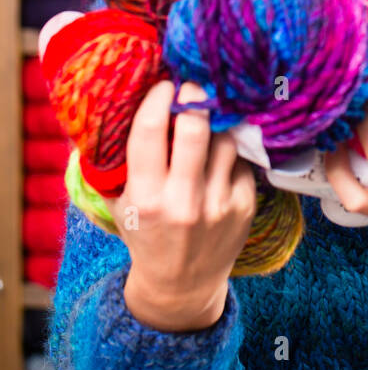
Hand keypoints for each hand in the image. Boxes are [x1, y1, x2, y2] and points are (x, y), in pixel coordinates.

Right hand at [102, 79, 257, 332]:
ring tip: (209, 119)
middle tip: (194, 85)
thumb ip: (120, 163)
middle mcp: (183, 201)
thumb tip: (125, 105)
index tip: (164, 84)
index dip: (158, 99)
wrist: (180, 285)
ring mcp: (218, 205)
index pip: (150, 132)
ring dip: (217, 124)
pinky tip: (221, 157)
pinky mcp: (245, 207)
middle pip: (195, 129)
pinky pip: (242, 163)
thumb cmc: (146, 235)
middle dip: (195, 98)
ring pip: (225, 141)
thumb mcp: (121, 203)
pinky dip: (231, 154)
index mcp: (146, 197)